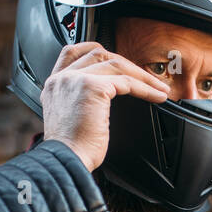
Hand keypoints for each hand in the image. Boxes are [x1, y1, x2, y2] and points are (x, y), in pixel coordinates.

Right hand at [40, 42, 169, 171]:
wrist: (66, 161)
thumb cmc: (72, 151)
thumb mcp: (72, 119)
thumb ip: (82, 102)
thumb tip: (107, 98)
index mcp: (54, 85)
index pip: (70, 52)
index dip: (94, 50)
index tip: (113, 56)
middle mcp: (62, 78)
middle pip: (98, 54)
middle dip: (125, 63)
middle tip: (145, 78)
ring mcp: (76, 79)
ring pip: (115, 64)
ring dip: (141, 75)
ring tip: (158, 87)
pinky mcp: (93, 87)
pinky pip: (127, 82)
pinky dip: (145, 88)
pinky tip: (157, 96)